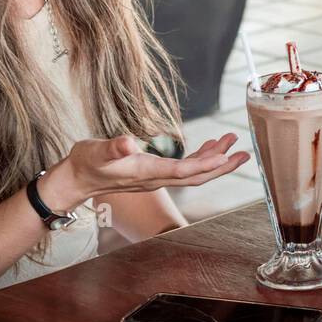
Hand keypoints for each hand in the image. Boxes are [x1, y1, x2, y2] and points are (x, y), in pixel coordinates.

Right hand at [41, 134, 249, 209]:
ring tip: (233, 142)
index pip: (183, 171)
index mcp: (147, 172)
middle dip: (222, 166)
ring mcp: (157, 177)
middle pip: (197, 176)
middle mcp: (157, 178)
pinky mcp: (154, 172)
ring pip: (193, 172)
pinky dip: (200, 158)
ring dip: (215, 160)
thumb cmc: (86, 163)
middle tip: (245, 153)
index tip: (226, 157)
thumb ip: (112, 148)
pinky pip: (185, 168)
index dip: (205, 165)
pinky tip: (210, 147)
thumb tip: (127, 143)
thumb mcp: (96, 152)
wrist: (76, 179)